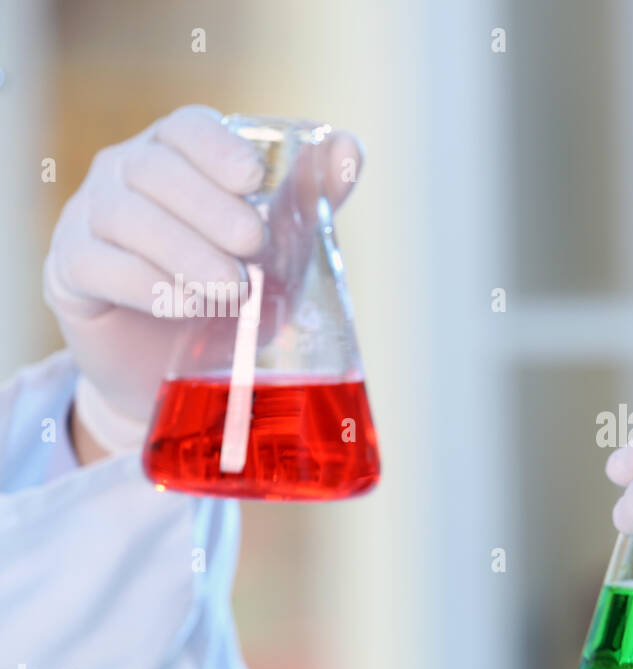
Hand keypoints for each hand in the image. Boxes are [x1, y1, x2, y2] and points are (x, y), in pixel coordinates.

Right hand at [44, 105, 362, 457]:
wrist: (182, 364)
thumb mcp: (280, 245)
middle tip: (253, 245)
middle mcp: (124, 175)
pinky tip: (185, 305)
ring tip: (230, 289)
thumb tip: (350, 147)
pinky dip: (145, 284)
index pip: (186, 128)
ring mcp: (88, 220)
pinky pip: (96, 265)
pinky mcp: (70, 271)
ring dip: (182, 250)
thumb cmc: (234, 289)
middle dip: (208, 207)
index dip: (217, 148)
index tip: (253, 179)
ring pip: (123, 215)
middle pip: (153, 169)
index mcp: (177, 156)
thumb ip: (311, 198)